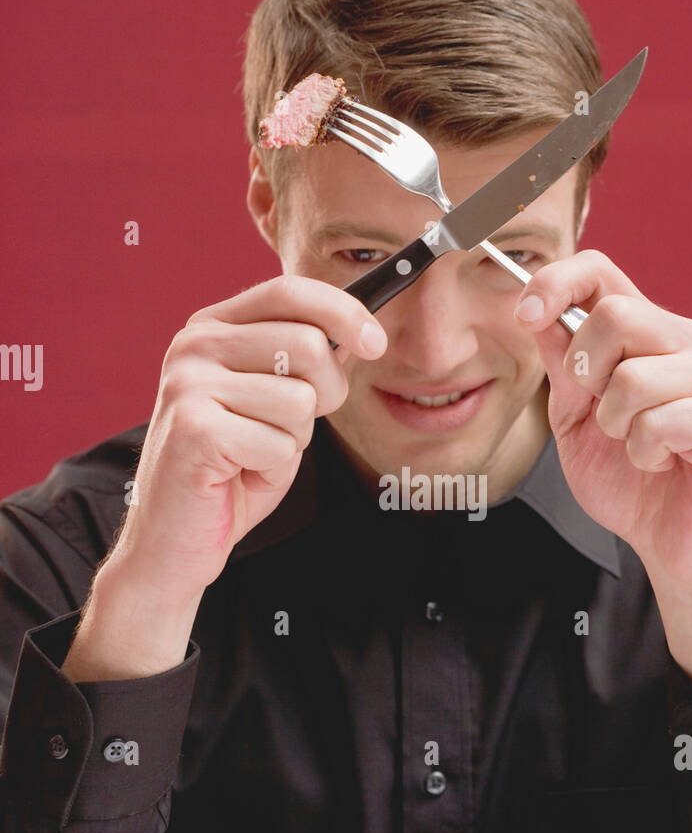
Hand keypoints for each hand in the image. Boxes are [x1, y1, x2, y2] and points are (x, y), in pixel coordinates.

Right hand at [111, 274, 387, 601]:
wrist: (174, 540)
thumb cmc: (231, 471)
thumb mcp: (274, 403)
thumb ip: (303, 364)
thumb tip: (357, 334)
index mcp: (211, 327)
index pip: (288, 292)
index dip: (343, 311)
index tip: (376, 344)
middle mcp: (193, 345)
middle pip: (307, 344)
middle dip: (324, 395)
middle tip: (292, 429)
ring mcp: (188, 384)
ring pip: (299, 400)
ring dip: (293, 440)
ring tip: (254, 454)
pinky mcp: (193, 429)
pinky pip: (279, 443)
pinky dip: (272, 468)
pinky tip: (238, 473)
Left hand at [515, 251, 691, 696]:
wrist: (677, 547)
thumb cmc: (633, 483)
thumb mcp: (575, 419)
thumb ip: (561, 366)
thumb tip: (535, 311)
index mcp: (651, 334)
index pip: (602, 272)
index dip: (557, 281)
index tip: (526, 313)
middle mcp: (691, 343)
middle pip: (615, 316)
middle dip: (585, 375)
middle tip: (599, 416)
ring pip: (634, 376)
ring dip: (616, 426)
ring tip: (636, 447)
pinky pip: (660, 421)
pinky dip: (644, 454)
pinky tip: (662, 465)